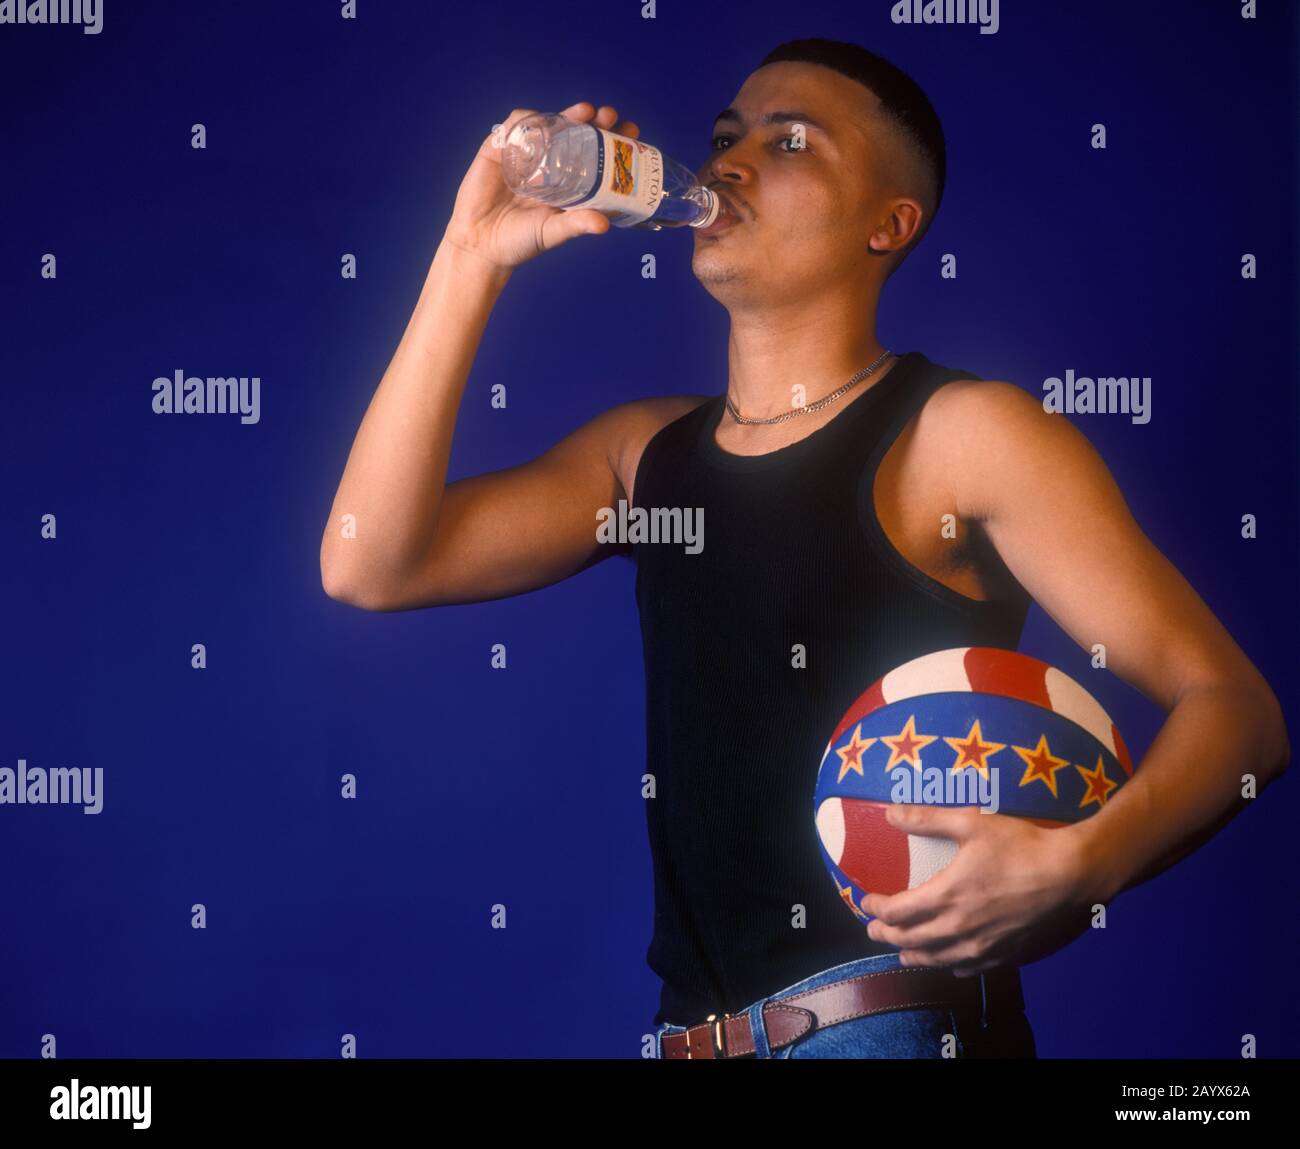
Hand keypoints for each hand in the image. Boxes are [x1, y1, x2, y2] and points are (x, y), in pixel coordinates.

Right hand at [443, 101, 638, 272]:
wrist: (479, 245)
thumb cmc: (520, 242)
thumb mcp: (553, 233)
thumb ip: (575, 225)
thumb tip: (604, 224)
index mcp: (568, 183)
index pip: (596, 155)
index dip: (613, 141)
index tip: (631, 133)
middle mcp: (549, 164)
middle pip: (576, 134)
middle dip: (595, 121)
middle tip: (609, 116)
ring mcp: (524, 154)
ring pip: (549, 124)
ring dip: (567, 114)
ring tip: (585, 113)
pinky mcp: (498, 149)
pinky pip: (514, 126)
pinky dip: (528, 118)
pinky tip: (541, 120)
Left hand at [860, 804, 1100, 975]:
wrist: (1073, 875)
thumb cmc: (1022, 846)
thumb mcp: (971, 823)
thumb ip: (927, 819)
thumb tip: (890, 813)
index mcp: (946, 897)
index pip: (896, 913)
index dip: (876, 909)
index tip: (866, 902)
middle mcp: (959, 930)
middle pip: (910, 941)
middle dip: (886, 936)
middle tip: (873, 931)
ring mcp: (983, 948)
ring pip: (936, 960)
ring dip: (913, 955)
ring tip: (901, 952)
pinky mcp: (1005, 956)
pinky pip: (968, 968)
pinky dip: (949, 964)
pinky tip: (948, 961)